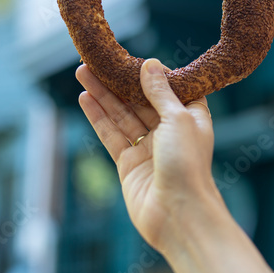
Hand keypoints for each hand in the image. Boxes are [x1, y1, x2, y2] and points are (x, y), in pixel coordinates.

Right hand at [76, 58, 217, 255]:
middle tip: (97, 61)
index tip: (134, 57)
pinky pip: (111, 134)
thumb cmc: (187, 164)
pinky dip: (98, 116)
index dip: (153, 74)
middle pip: (140, 99)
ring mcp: (148, 148)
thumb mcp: (177, 118)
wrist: (178, 215)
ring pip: (121, 114)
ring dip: (102, 94)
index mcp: (190, 117)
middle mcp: (169, 131)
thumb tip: (150, 64)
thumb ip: (160, 92)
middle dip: (119, 81)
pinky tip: (85, 98)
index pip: (171, 88)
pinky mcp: (129, 164)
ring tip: (83, 72)